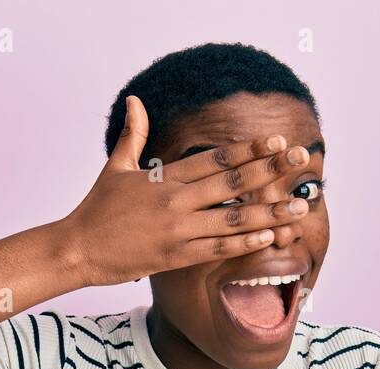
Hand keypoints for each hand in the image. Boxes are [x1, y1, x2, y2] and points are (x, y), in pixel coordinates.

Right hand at [58, 95, 312, 286]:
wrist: (77, 249)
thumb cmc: (96, 209)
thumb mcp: (116, 167)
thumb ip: (132, 135)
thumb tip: (135, 101)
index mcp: (165, 177)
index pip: (216, 158)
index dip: (250, 149)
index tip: (277, 142)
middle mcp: (176, 201)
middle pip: (233, 182)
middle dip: (271, 171)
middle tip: (303, 161)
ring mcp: (178, 230)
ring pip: (233, 218)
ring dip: (270, 211)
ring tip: (299, 207)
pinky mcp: (176, 257)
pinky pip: (218, 248)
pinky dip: (245, 242)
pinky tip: (270, 236)